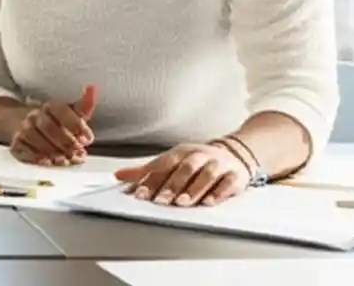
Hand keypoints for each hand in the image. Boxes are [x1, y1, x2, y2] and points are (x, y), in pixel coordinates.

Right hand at [9, 84, 96, 165]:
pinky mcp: (17, 144)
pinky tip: (52, 161)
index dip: (76, 126)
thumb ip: (83, 105)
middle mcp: (34, 116)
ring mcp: (23, 130)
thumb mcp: (68, 111)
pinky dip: (43, 159)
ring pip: (39, 142)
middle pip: (50, 128)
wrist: (17, 120)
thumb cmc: (49, 119)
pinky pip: (29, 153)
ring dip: (56, 153)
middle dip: (67, 142)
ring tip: (68, 158)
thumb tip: (92, 88)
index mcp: (49, 106)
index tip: (87, 138)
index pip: (62, 111)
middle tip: (78, 151)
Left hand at [113, 142, 250, 206]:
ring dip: (194, 189)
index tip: (140, 194)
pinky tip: (209, 202)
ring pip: (206, 175)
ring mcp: (218, 164)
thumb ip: (146, 171)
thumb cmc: (197, 161)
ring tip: (182, 202)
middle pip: (185, 169)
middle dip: (172, 185)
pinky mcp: (235, 175)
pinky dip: (218, 192)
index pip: (164, 165)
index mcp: (181, 152)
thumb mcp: (171, 162)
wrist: (234, 154)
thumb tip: (118, 175)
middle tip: (161, 200)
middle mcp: (200, 156)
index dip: (151, 179)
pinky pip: (227, 183)